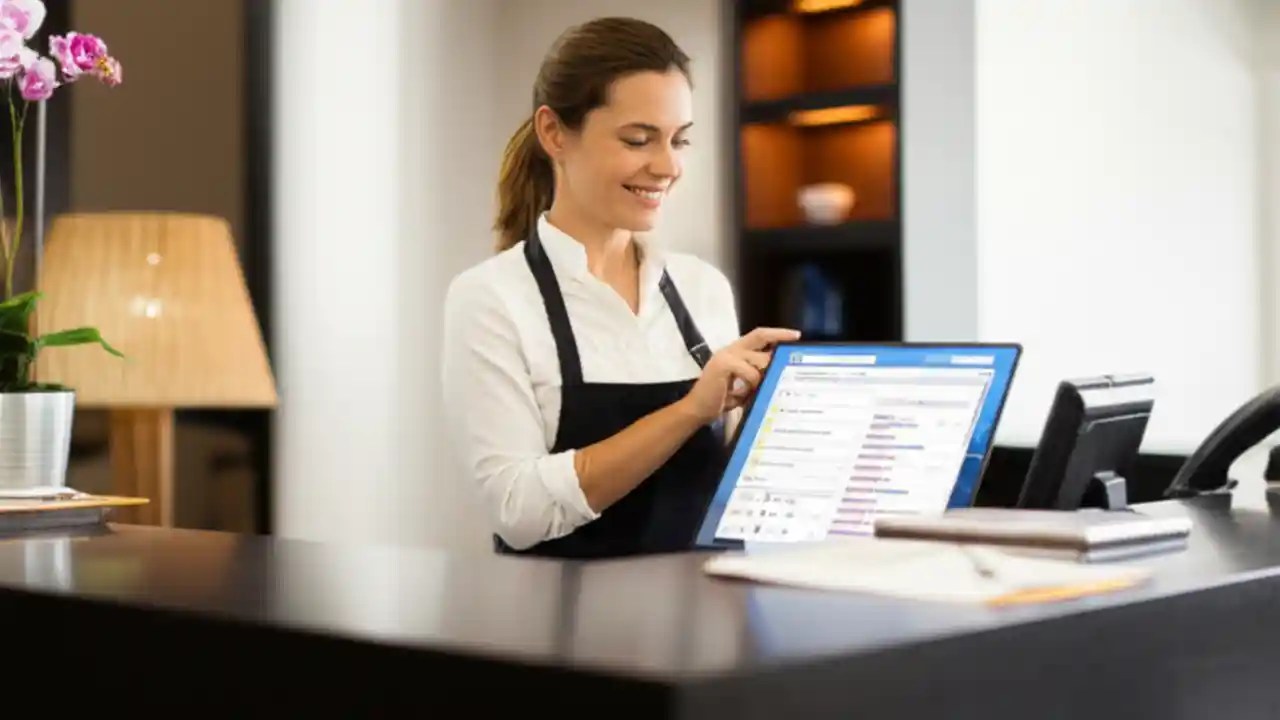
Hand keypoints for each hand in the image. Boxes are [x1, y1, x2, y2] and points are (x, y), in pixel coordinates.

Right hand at [680, 327, 800, 423]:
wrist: (696, 409)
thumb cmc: (720, 399)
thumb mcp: (743, 386)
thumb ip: (757, 376)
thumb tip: (778, 373)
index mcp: (736, 351)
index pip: (760, 335)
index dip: (778, 333)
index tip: (795, 336)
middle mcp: (731, 349)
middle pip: (760, 337)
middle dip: (778, 345)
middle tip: (790, 356)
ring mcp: (726, 355)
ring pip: (759, 359)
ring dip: (764, 375)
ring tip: (760, 388)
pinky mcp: (723, 365)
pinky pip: (750, 372)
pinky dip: (753, 383)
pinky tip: (746, 394)